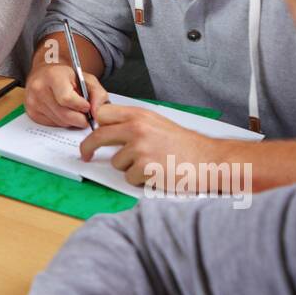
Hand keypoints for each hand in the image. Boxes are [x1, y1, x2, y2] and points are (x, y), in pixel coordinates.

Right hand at [25, 64, 106, 129]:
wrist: (45, 73)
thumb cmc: (67, 76)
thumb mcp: (86, 79)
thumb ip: (98, 94)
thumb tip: (96, 113)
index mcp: (53, 76)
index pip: (67, 99)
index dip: (81, 106)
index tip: (87, 106)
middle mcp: (39, 88)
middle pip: (64, 114)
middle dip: (80, 119)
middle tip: (86, 115)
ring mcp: (33, 102)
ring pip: (60, 122)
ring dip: (71, 121)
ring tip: (74, 110)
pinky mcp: (31, 113)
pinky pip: (52, 124)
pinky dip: (62, 121)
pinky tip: (63, 111)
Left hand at [80, 106, 223, 188]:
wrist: (209, 160)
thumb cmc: (185, 145)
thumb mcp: (158, 123)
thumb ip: (134, 123)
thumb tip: (110, 128)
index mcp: (139, 115)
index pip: (103, 114)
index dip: (96, 125)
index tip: (93, 134)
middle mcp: (136, 128)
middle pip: (98, 137)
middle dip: (89, 148)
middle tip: (86, 156)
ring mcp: (140, 148)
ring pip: (116, 162)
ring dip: (128, 168)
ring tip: (150, 165)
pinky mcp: (145, 168)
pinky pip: (129, 178)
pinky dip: (140, 180)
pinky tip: (155, 174)